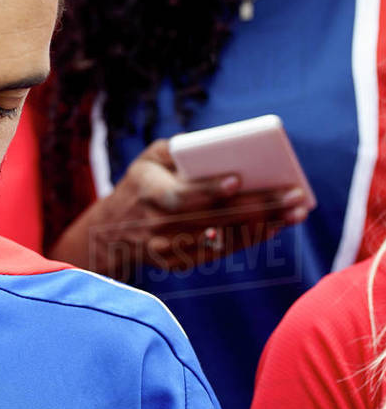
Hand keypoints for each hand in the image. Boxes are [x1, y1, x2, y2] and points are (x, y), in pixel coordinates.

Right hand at [54, 139, 311, 278]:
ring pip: (223, 238)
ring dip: (263, 226)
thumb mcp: (148, 160)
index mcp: (148, 192)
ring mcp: (168, 248)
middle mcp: (158, 224)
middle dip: (258, 206)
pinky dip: (249, 239)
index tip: (238, 179)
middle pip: (214, 218)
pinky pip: (220, 252)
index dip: (208, 189)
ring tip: (296, 213)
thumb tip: (214, 146)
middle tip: (295, 196)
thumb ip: (176, 149)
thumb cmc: (142, 184)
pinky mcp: (179, 263)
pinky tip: (275, 226)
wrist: (111, 232)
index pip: (181, 195)